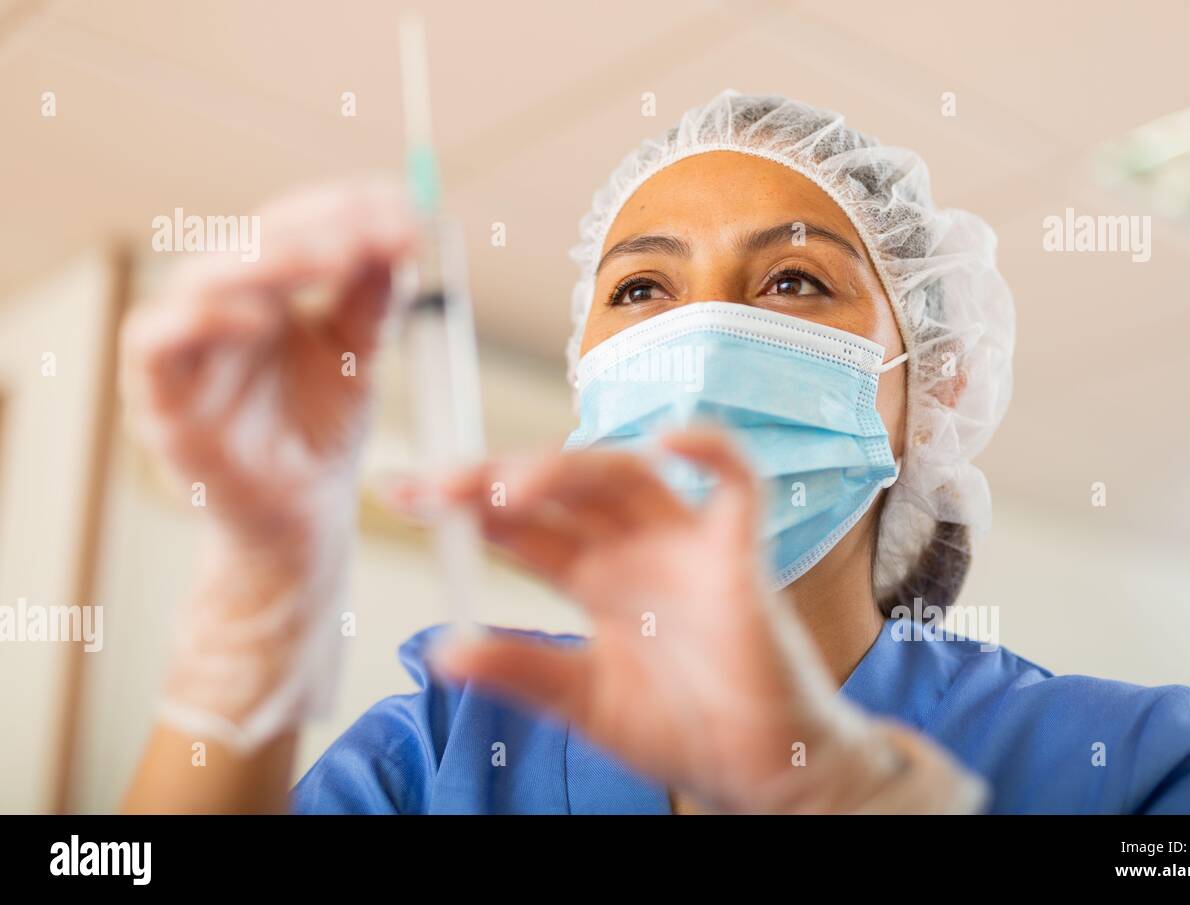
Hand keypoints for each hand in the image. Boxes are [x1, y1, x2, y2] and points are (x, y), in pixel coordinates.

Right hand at [118, 179, 415, 745]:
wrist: (303, 517)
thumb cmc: (322, 430)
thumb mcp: (359, 354)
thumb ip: (372, 299)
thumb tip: (402, 230)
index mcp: (261, 289)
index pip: (291, 224)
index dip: (341, 208)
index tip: (402, 203)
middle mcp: (216, 307)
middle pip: (249, 242)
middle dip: (316, 226)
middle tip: (376, 224)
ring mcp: (184, 349)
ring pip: (201, 279)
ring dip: (268, 260)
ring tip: (335, 255)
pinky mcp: (160, 398)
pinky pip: (155, 343)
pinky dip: (199, 320)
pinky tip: (259, 318)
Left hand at [432, 428, 985, 812]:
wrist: (764, 775)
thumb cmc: (682, 729)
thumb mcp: (582, 701)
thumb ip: (520, 670)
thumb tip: (439, 650)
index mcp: (593, 575)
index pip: (517, 522)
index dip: (461, 502)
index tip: (399, 492)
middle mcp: (633, 547)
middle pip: (560, 487)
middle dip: (494, 478)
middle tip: (433, 486)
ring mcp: (686, 544)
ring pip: (625, 474)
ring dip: (567, 470)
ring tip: (509, 487)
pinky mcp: (739, 556)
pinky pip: (737, 484)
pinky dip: (712, 452)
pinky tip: (669, 441)